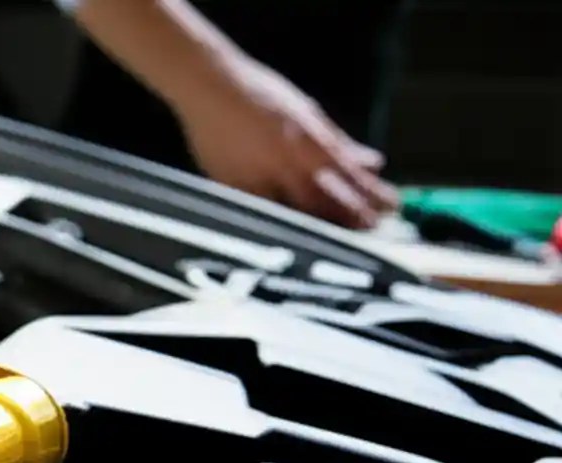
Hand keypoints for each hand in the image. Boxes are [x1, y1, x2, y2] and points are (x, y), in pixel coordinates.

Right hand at [173, 58, 398, 228]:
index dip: (371, 194)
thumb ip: (338, 141)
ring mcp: (254, 177)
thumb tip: (371, 163)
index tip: (390, 207)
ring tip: (338, 238)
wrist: (208, 88)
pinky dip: (279, 224)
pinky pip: (259, 214)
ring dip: (318, 226)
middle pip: (323, 201)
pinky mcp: (230, 187)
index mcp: (305, 139)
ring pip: (292, 214)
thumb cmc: (260, 93)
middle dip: (349, 217)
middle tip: (369, 230)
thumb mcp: (306, 112)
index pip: (347, 174)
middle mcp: (283, 162)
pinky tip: (291, 237)